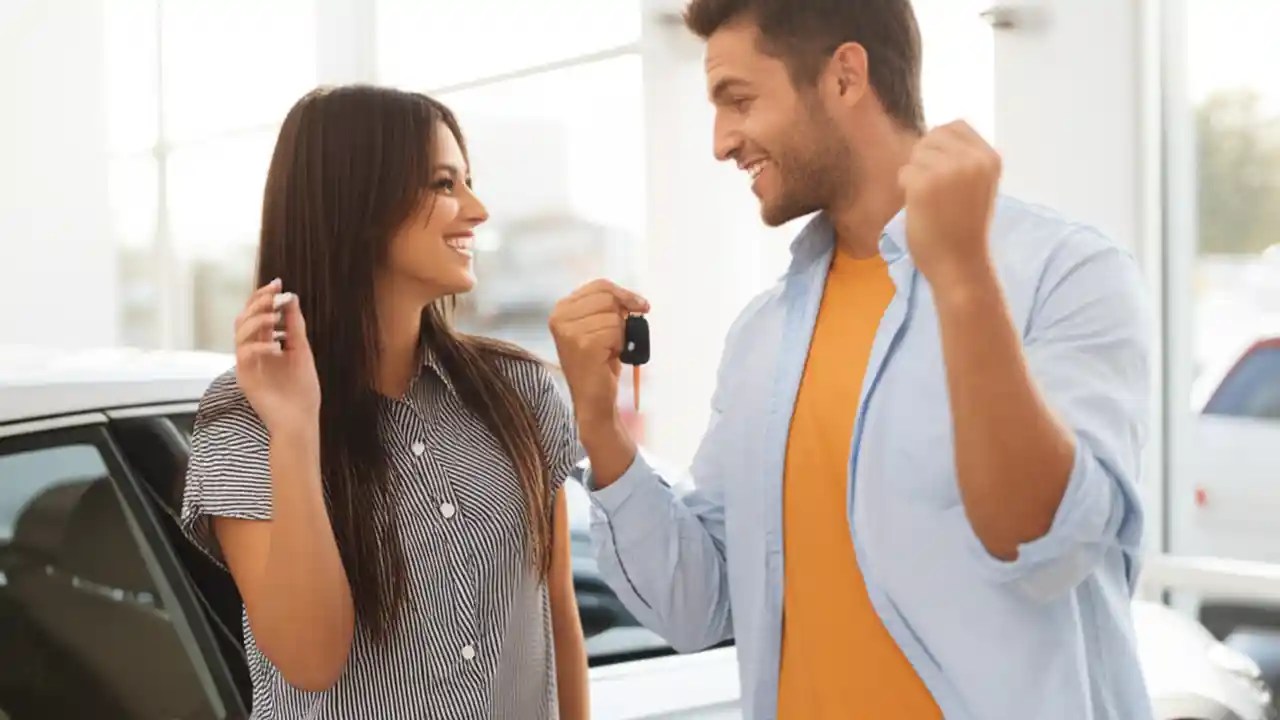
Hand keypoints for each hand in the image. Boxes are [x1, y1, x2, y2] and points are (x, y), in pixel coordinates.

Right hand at [234, 278, 320, 434]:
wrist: (300, 420)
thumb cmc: (302, 390)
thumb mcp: (301, 351)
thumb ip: (294, 326)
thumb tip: (291, 298)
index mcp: (268, 343)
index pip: (258, 314)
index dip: (264, 297)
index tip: (278, 283)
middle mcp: (255, 350)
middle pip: (244, 318)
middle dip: (258, 302)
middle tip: (273, 294)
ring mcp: (248, 363)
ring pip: (240, 332)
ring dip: (257, 320)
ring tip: (275, 319)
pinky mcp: (245, 376)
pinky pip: (243, 353)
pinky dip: (259, 345)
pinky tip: (275, 346)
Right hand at [549, 279, 649, 423]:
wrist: (593, 398)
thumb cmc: (599, 362)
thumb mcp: (599, 326)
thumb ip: (608, 307)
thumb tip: (636, 300)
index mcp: (562, 308)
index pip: (600, 285)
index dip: (624, 293)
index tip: (641, 305)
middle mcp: (559, 316)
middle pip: (607, 297)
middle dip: (622, 316)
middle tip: (617, 337)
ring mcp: (569, 330)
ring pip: (614, 316)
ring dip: (619, 335)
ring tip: (607, 350)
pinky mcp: (582, 343)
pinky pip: (615, 331)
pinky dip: (619, 345)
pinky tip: (608, 357)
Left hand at [898, 120, 1001, 290]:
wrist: (960, 265)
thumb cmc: (965, 228)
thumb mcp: (978, 185)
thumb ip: (964, 160)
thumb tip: (933, 135)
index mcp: (990, 158)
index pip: (956, 126)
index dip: (941, 144)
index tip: (941, 170)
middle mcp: (973, 159)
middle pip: (933, 136)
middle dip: (925, 157)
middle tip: (932, 188)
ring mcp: (949, 170)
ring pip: (916, 153)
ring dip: (915, 173)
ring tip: (928, 199)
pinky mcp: (925, 184)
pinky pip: (904, 172)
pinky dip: (905, 188)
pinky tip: (918, 207)